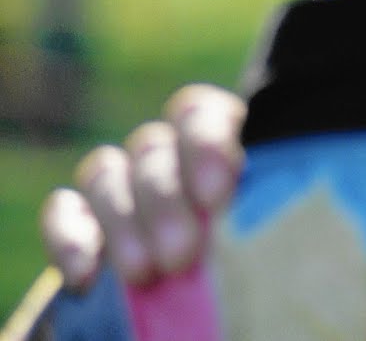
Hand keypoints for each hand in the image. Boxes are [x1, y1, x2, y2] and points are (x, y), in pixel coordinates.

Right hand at [39, 84, 245, 289]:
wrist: (210, 293)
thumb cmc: (253, 253)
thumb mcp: (262, 225)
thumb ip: (253, 209)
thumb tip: (244, 216)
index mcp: (221, 137)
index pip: (200, 113)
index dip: (204, 145)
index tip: (215, 196)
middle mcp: (169, 150)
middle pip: (152, 148)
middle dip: (164, 202)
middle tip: (182, 254)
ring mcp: (122, 182)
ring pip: (105, 172)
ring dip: (121, 223)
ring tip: (143, 274)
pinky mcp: (81, 221)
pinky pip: (63, 213)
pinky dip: (70, 241)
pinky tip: (87, 275)